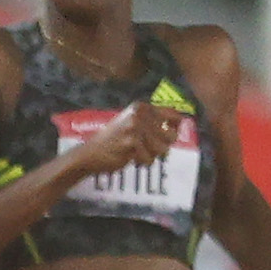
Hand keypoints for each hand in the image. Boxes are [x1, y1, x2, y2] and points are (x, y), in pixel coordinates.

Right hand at [63, 101, 183, 178]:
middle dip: (161, 147)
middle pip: (171, 136)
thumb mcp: (132, 123)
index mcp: (141, 107)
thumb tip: (181, 125)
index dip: (176, 128)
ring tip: (136, 153)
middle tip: (146, 148)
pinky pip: (150, 159)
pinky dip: (142, 162)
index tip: (167, 137)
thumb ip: (153, 121)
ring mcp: (135, 128)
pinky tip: (129, 158)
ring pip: (163, 150)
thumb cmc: (113, 141)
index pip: (174, 116)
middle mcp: (139, 114)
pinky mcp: (132, 142)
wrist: (89, 154)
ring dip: (151, 156)